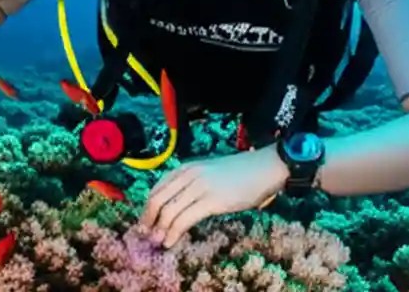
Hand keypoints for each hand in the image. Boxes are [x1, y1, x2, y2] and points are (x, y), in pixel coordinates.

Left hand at [138, 148, 287, 247]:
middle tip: (146, 235)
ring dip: (160, 229)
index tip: (145, 223)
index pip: (157, 188)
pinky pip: (184, 219)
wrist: (263, 168)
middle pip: (157, 200)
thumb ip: (191, 185)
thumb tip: (175, 207)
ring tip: (159, 241)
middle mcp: (188, 175)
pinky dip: (173, 233)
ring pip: (168, 211)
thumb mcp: (208, 173)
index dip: (147, 208)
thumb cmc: (239, 173)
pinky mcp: (211, 200)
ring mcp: (199, 187)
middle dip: (148, 220)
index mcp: (186, 168)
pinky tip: (171, 242)